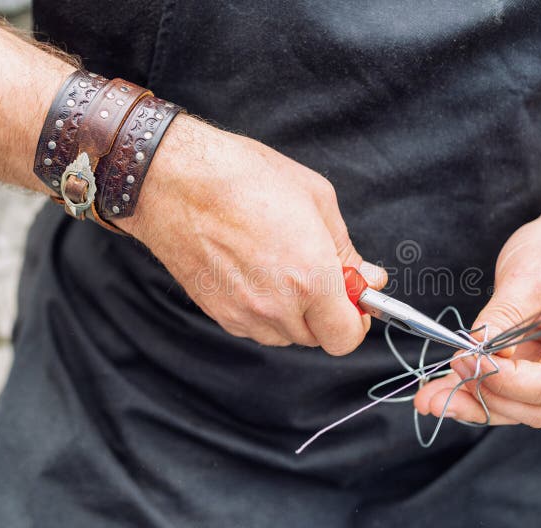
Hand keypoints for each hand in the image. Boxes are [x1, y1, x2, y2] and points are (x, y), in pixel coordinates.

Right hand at [118, 115, 386, 354]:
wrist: (173, 180)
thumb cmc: (244, 178)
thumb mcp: (315, 198)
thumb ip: (346, 249)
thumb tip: (367, 278)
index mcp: (312, 279)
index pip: (347, 337)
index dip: (356, 320)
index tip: (353, 298)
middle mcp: (278, 307)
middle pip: (317, 338)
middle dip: (325, 311)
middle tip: (317, 272)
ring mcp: (244, 314)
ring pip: (285, 335)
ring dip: (293, 312)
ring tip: (278, 265)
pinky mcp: (218, 313)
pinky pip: (255, 326)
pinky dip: (263, 309)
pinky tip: (253, 270)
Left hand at [414, 211, 540, 426]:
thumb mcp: (530, 275)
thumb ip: (505, 314)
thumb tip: (474, 347)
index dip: (505, 381)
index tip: (466, 359)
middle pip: (534, 408)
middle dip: (484, 402)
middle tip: (438, 392)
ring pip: (516, 408)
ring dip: (472, 405)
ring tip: (429, 400)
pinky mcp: (532, 368)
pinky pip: (505, 391)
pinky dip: (474, 392)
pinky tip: (441, 392)